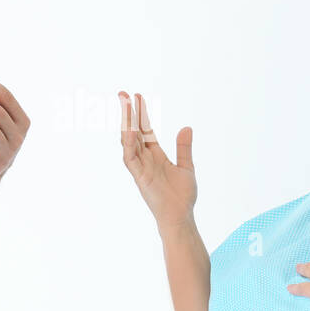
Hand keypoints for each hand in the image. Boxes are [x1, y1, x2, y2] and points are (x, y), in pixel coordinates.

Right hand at [118, 91, 195, 230]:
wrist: (180, 217)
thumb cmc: (182, 196)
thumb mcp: (187, 167)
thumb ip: (184, 148)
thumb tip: (187, 127)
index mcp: (155, 155)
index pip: (145, 129)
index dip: (141, 113)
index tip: (137, 97)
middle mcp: (145, 159)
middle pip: (133, 131)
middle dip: (128, 113)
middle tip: (122, 94)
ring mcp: (141, 168)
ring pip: (129, 142)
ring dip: (126, 124)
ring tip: (125, 106)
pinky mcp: (140, 178)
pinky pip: (131, 159)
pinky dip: (128, 146)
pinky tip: (129, 131)